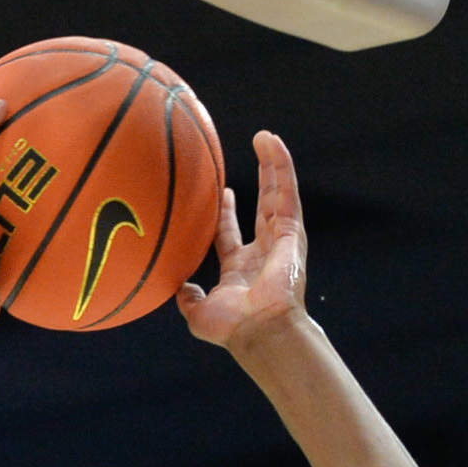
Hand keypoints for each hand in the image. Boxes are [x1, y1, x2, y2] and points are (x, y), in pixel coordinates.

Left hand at [180, 129, 309, 352]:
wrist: (260, 330)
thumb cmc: (233, 329)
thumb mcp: (199, 314)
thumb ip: (188, 299)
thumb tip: (177, 289)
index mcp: (240, 268)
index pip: (230, 234)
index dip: (225, 214)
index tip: (221, 193)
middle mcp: (262, 252)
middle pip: (260, 206)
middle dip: (257, 180)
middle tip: (252, 155)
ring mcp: (279, 240)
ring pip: (277, 193)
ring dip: (272, 164)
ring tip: (265, 137)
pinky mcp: (290, 231)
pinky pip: (286, 192)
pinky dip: (281, 167)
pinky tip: (273, 144)